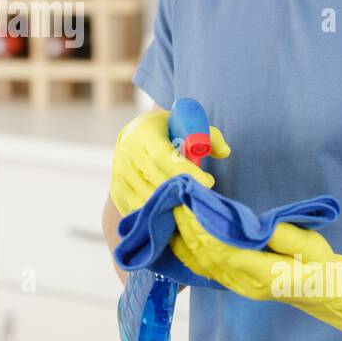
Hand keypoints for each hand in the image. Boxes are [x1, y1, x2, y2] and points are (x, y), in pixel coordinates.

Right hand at [109, 108, 231, 215]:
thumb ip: (209, 137)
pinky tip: (173, 213)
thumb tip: (225, 152)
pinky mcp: (117, 191)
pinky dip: (155, 214)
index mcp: (144, 133)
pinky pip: (137, 209)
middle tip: (203, 198)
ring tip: (190, 206)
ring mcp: (119, 174)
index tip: (209, 181)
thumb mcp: (188, 126)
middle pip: (155, 180)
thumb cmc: (168, 132)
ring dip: (170, 206)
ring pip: (146, 198)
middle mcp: (126, 153)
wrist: (135, 136)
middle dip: (182, 192)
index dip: (186, 171)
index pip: (162, 156)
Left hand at [169, 205, 341, 340]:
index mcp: (264, 274)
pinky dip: (187, 249)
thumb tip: (257, 227)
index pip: (223, 249)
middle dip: (186, 227)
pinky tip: (175, 233)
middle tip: (170, 198)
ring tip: (168, 210)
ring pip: (200, 263)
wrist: (325, 291)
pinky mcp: (232, 283)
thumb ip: (283, 237)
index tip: (188, 203)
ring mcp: (236, 286)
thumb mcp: (311, 247)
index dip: (201, 227)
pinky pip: (203, 268)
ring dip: (182, 237)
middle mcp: (244, 284)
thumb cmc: (321, 266)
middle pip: (205, 255)